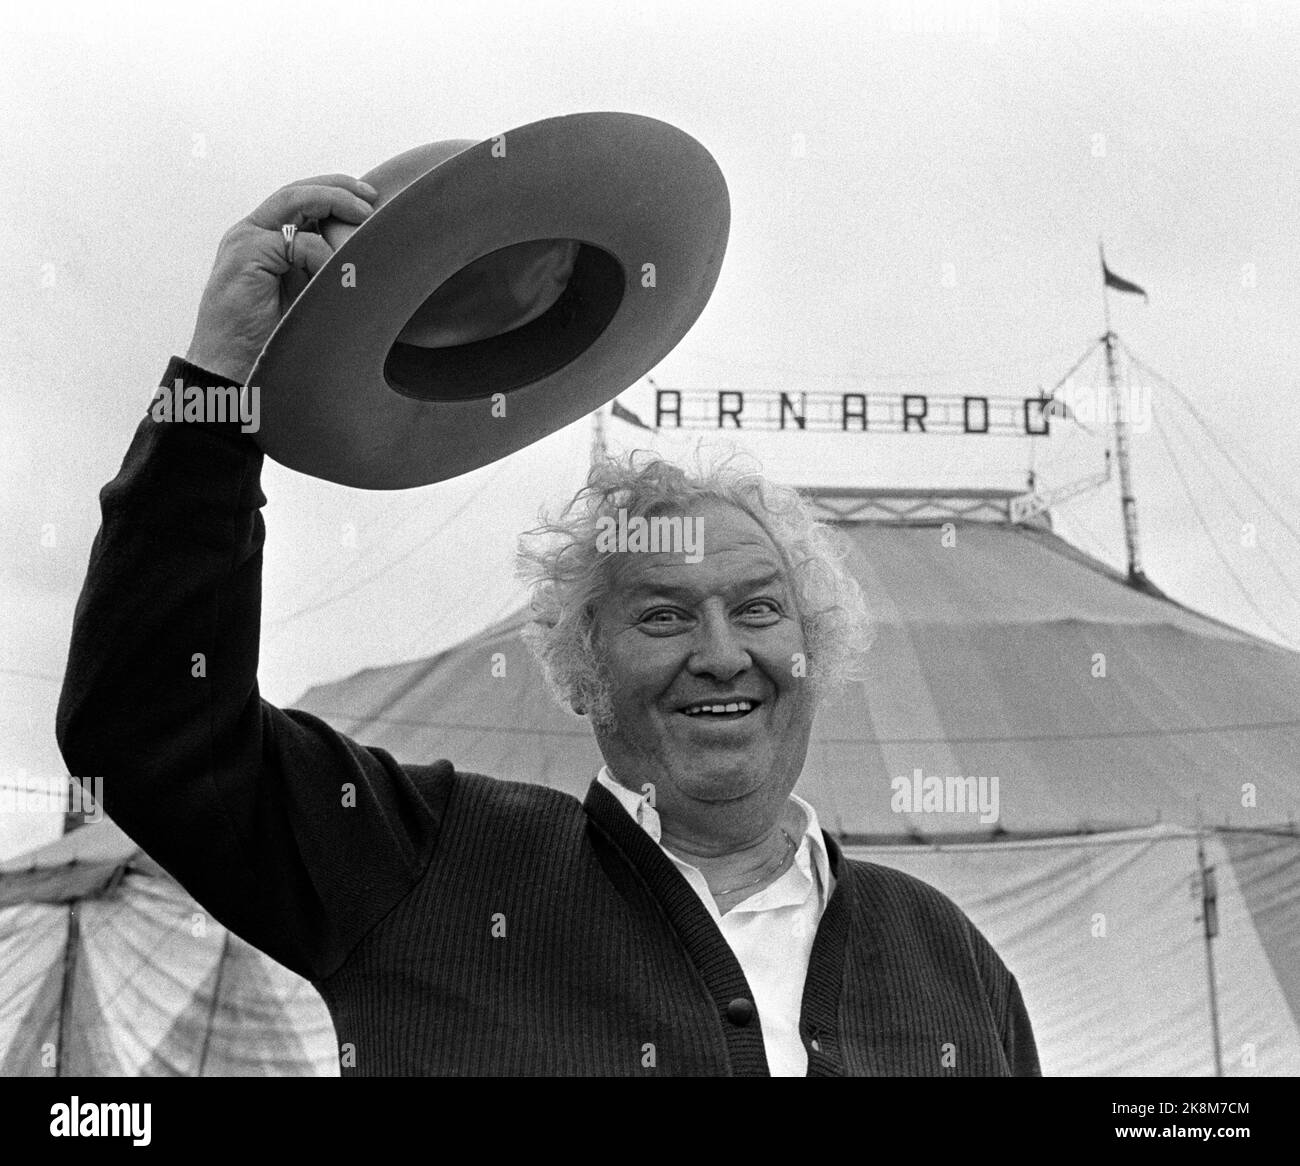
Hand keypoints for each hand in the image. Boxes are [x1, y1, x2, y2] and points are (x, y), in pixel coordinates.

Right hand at [184, 174, 376, 384]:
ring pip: (295, 202)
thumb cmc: (270, 341)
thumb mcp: (304, 297)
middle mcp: (251, 235)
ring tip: (365, 217)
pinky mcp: (247, 254)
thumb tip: (362, 256)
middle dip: (338, 188)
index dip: (334, 194)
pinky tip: (334, 275)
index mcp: (262, 243)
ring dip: (334, 203)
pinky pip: (296, 241)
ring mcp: (246, 242)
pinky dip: (322, 255)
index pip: (299, 202)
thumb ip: (319, 270)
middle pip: (297, 192)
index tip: (368, 201)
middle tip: (371, 197)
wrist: (231, 370)